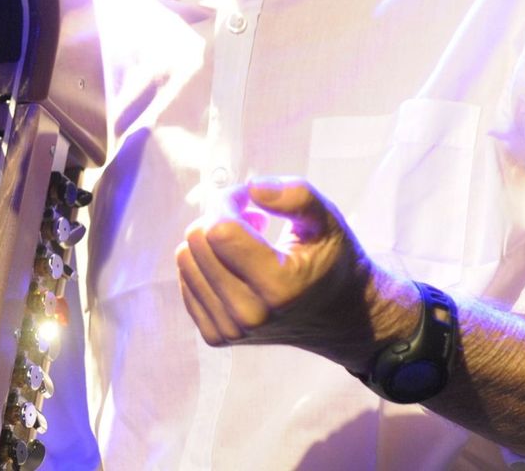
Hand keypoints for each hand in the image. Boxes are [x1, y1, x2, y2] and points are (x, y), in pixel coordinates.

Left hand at [175, 177, 408, 365]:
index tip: (250, 201)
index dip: (229, 202)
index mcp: (279, 287)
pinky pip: (184, 282)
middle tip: (252, 221)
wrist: (340, 316)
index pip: (220, 230)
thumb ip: (296, 196)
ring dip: (210, 242)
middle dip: (220, 218)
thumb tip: (251, 189)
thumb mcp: (326, 220)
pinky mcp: (216, 336)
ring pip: (185, 260)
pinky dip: (205, 265)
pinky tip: (235, 267)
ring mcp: (230, 329)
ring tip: (245, 245)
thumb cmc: (331, 260)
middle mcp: (251, 314)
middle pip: (197, 242)